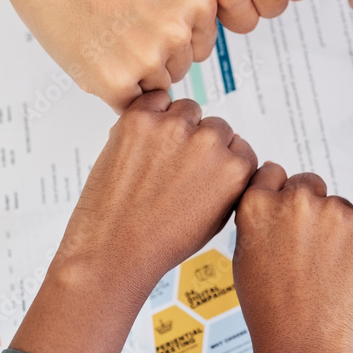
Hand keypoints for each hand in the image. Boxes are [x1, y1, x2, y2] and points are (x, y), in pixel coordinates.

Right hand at [3, 0, 217, 112]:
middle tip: (118, 32)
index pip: (199, 49)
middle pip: (177, 70)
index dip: (171, 43)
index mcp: (198, 2)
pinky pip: (127, 105)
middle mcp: (178, 31)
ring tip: (105, 42)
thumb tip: (189, 56)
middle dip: (151, 59)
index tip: (146, 26)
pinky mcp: (115, 81)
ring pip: (153, 90)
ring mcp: (148, 58)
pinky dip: (111, 91)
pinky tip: (96, 59)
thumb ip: (183, 19)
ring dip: (132, 77)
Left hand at [11, 91, 257, 352]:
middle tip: (174, 168)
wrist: (113, 252)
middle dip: (198, 142)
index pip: (239, 146)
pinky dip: (148, 115)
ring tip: (155, 158)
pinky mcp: (139, 119)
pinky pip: (153, 100)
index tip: (202, 171)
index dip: (218, 159)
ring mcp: (174, 128)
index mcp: (236, 168)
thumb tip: (227, 154)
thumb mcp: (218, 217)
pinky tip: (140, 144)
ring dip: (175, 125)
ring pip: (186, 110)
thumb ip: (229, 181)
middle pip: (214, 125)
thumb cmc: (162, 242)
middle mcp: (210, 143)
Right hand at [234, 163, 352, 352]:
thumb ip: (259, 216)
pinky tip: (343, 270)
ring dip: (335, 225)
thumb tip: (276, 195)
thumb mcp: (244, 253)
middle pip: (308, 183)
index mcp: (258, 203)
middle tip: (308, 247)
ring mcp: (333, 211)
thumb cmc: (270, 308)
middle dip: (309, 206)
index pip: (273, 173)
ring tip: (324, 268)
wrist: (303, 345)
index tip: (284, 214)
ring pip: (338, 204)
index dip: (279, 194)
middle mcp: (295, 199)